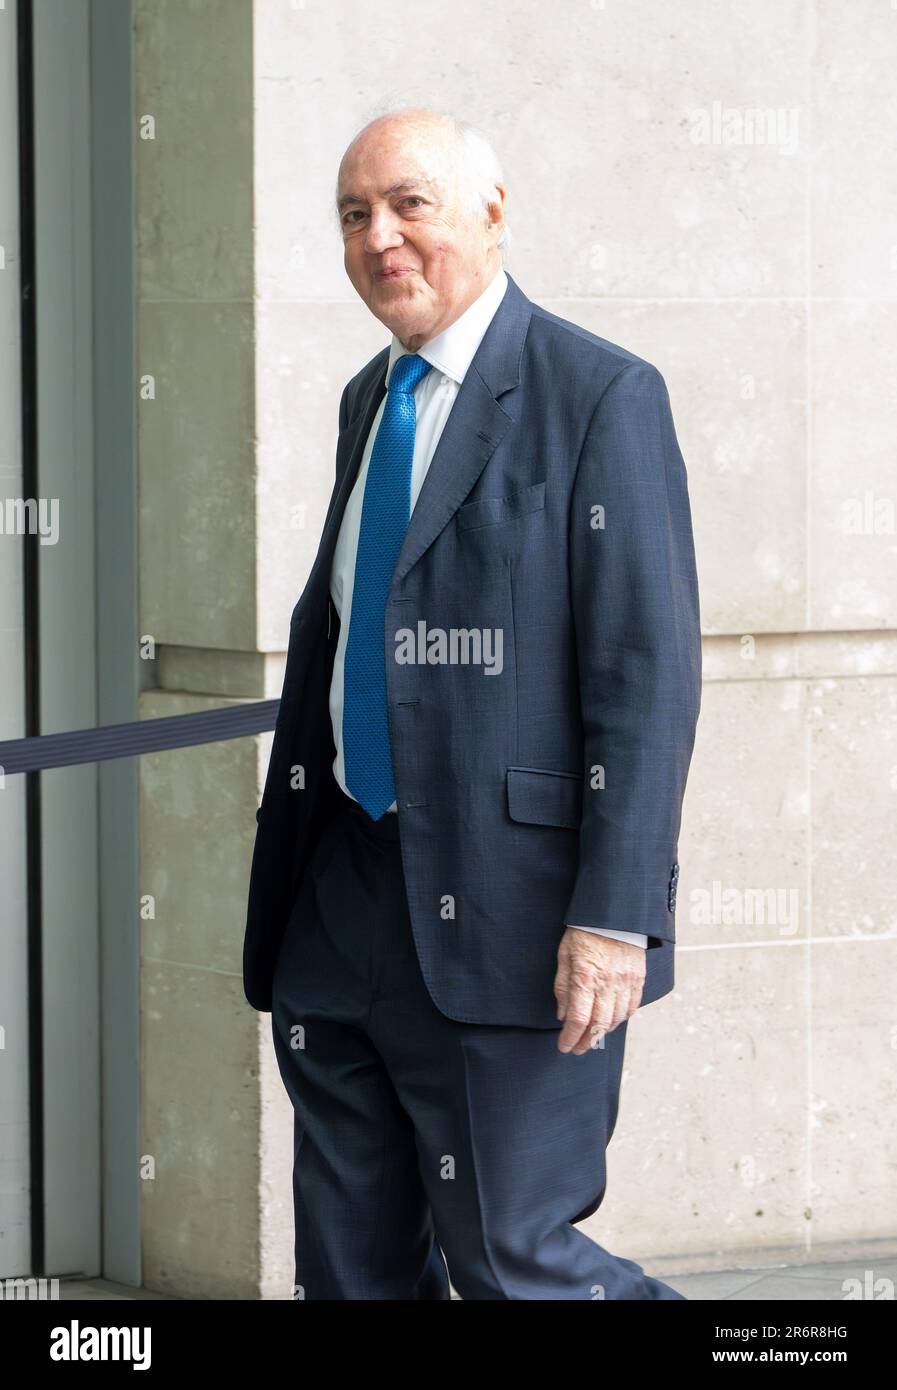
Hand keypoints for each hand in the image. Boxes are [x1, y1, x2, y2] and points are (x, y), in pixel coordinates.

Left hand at [553, 927, 645, 1054]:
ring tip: (592, 1037)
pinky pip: (632, 1007)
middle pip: (599, 1025)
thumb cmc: (585, 931)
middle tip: (578, 1048)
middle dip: (586, 1042)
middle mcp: (608, 982)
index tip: (564, 1046)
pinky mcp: (638, 978)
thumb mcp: (564, 955)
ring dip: (603, 1033)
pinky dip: (621, 1019)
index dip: (570, 1038)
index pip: (578, 1019)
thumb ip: (563, 986)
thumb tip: (563, 1015)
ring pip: (617, 1019)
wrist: (614, 913)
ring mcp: (626, 981)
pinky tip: (611, 1022)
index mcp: (586, 976)